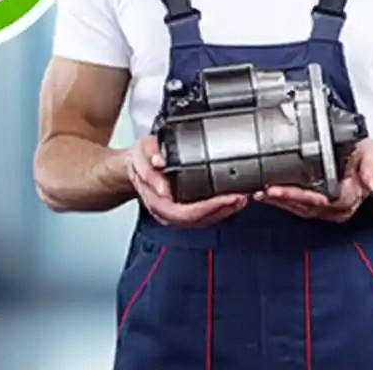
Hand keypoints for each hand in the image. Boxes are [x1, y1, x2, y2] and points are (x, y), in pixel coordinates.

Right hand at [127, 134, 247, 228]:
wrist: (132, 167)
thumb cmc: (138, 159)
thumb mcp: (141, 150)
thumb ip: (149, 155)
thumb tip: (159, 163)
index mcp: (155, 198)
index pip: (183, 211)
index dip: (206, 207)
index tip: (225, 197)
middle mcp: (164, 210)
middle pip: (195, 220)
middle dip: (221, 210)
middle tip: (240, 198)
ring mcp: (172, 213)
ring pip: (200, 221)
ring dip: (222, 212)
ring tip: (240, 200)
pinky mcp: (181, 210)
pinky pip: (200, 217)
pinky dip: (217, 211)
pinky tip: (229, 202)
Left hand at [257, 139, 372, 222]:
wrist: (371, 162)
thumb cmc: (369, 158)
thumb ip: (370, 169)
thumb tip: (368, 182)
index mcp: (348, 197)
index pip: (319, 201)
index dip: (297, 196)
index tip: (278, 191)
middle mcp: (337, 207)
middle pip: (305, 207)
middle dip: (282, 200)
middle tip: (262, 192)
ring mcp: (327, 208)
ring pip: (299, 209)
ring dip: (279, 202)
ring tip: (260, 193)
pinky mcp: (319, 204)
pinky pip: (299, 206)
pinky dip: (283, 201)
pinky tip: (268, 195)